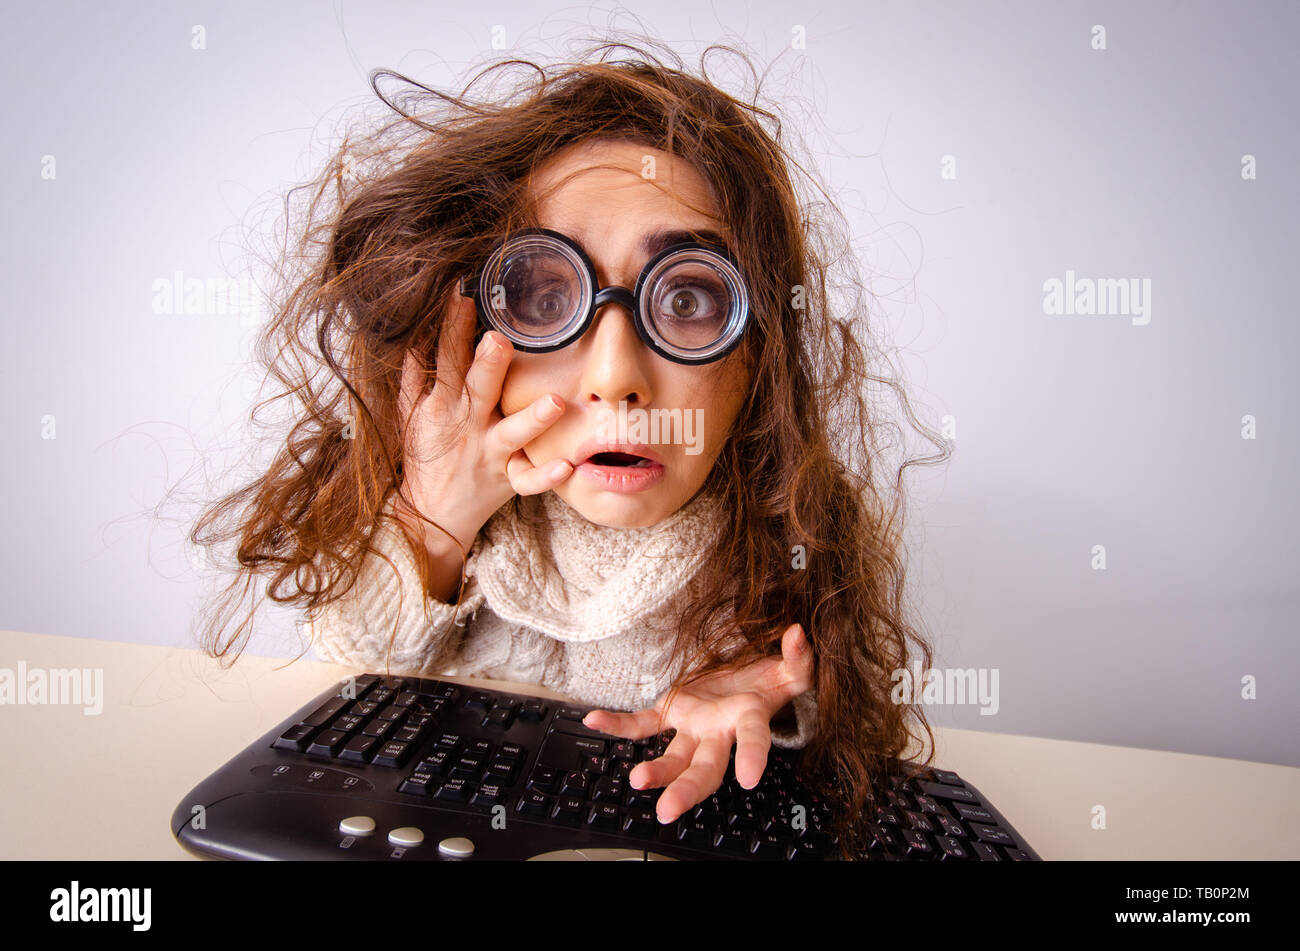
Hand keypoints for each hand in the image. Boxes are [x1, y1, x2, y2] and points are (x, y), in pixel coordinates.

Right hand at [394, 288, 573, 554]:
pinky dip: (546, 475)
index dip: (452, 328)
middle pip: (478, 390)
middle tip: (500, 339)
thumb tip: (418, 329)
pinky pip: (529, 481)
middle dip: (489, 365)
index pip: (447, 360)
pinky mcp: (507, 480)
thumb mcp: (411, 412)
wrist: (429, 515)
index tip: (461, 295)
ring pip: (513, 434)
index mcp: (443, 404)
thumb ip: (416, 372)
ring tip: (554, 401)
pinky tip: (567, 465)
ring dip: (533, 418)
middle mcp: (467, 426)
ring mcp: (490, 454)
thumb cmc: (426, 454)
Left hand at [582, 623, 814, 824]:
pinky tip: (593, 721)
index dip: (753, 758)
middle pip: (704, 769)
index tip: (750, 780)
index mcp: (749, 720)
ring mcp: (692, 728)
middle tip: (668, 810)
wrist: (748, 684)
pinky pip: (642, 723)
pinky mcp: (671, 714)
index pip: (753, 741)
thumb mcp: (791, 670)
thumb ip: (798, 657)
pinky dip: (618, 724)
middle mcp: (718, 733)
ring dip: (656, 770)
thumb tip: (797, 634)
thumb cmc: (770, 682)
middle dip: (687, 790)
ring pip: (673, 757)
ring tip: (636, 780)